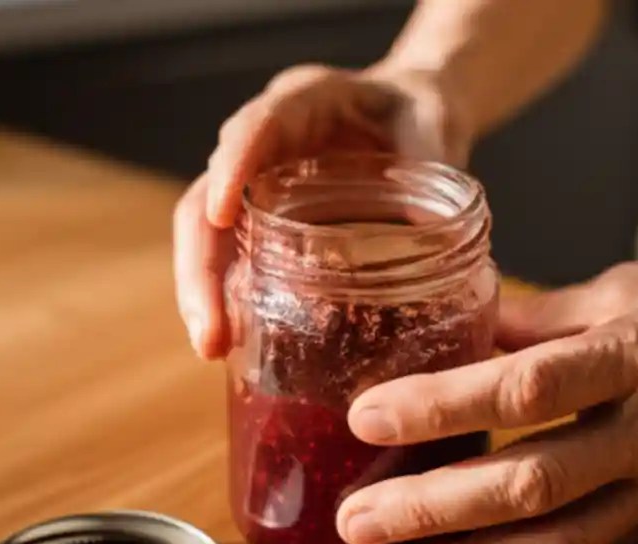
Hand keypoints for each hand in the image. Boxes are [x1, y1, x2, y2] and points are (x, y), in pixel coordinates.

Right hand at [174, 64, 470, 358]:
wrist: (416, 115)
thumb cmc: (422, 113)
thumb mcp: (436, 129)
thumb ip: (434, 165)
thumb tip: (431, 234)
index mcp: (305, 101)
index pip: (257, 126)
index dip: (234, 165)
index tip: (221, 212)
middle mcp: (265, 143)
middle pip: (207, 197)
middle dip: (201, 266)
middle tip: (210, 329)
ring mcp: (257, 184)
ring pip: (208, 235)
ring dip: (204, 292)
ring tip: (213, 347)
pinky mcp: (266, 221)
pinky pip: (234, 257)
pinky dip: (230, 298)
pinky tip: (235, 343)